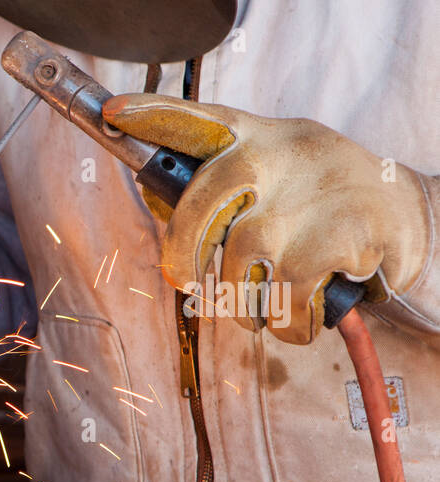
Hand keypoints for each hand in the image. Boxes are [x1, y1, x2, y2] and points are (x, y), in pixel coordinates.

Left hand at [103, 93, 432, 343]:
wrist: (409, 215)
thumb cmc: (318, 202)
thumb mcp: (273, 174)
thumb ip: (218, 185)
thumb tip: (151, 193)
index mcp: (261, 138)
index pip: (201, 121)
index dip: (155, 118)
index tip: (115, 115)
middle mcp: (283, 156)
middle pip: (204, 203)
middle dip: (183, 253)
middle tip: (183, 280)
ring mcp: (312, 196)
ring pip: (240, 263)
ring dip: (243, 301)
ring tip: (262, 302)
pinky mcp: (343, 236)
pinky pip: (286, 300)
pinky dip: (285, 323)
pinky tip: (298, 315)